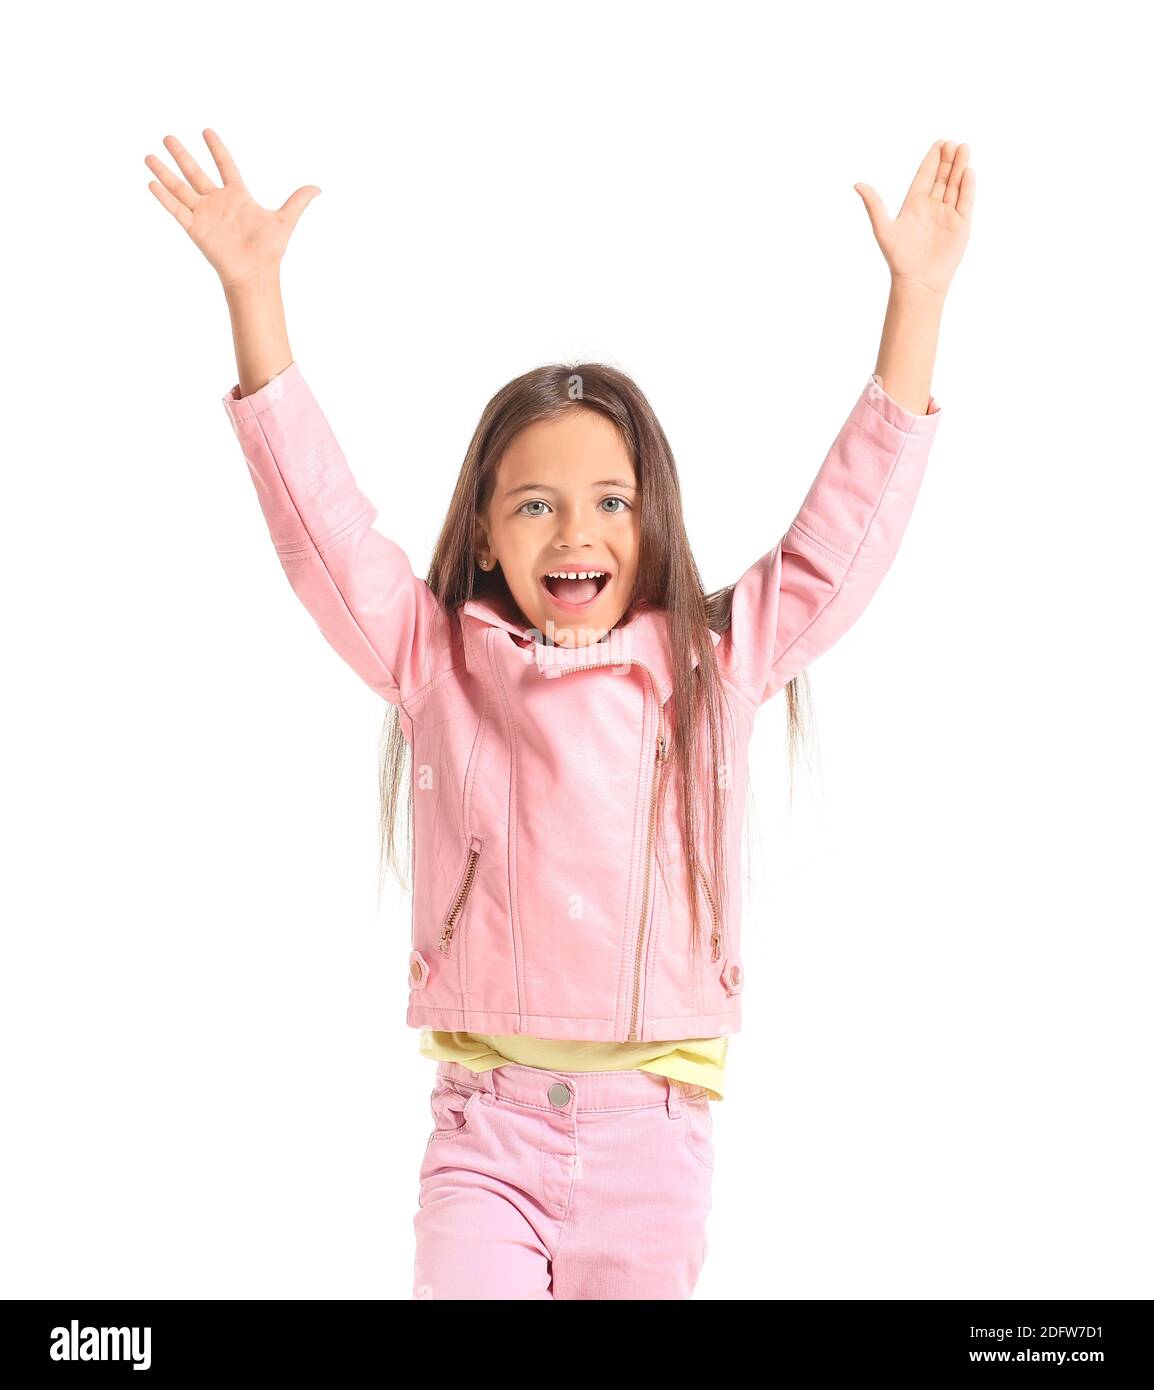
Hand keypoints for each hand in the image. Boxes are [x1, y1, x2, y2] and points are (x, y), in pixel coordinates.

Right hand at [144, 128, 321, 288]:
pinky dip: (164, 197)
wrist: (256, 273)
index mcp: (237, 196)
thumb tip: (317, 188)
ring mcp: (205, 215)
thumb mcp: (285, 220)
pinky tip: (151, 183)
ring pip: (180, 188)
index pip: (225, 166)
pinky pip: (176, 209)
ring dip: (165, 173)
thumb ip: (298, 201)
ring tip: (148, 156)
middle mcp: (218, 202)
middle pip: (195, 173)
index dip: (217, 149)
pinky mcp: (195, 228)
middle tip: (167, 137)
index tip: (206, 131)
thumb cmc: (269, 250)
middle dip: (182, 155)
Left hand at [854, 140, 973, 298]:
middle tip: (952, 142)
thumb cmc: (898, 258)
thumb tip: (857, 184)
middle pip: (942, 177)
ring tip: (963, 148)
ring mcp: (947, 215)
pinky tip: (968, 171)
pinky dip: (968, 187)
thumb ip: (873, 205)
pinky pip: (965, 201)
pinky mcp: (961, 225)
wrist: (917, 282)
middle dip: (948, 160)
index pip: (924, 176)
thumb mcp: (883, 228)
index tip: (939, 143)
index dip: (932, 160)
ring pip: (955, 185)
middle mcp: (931, 207)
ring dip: (959, 167)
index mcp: (913, 205)